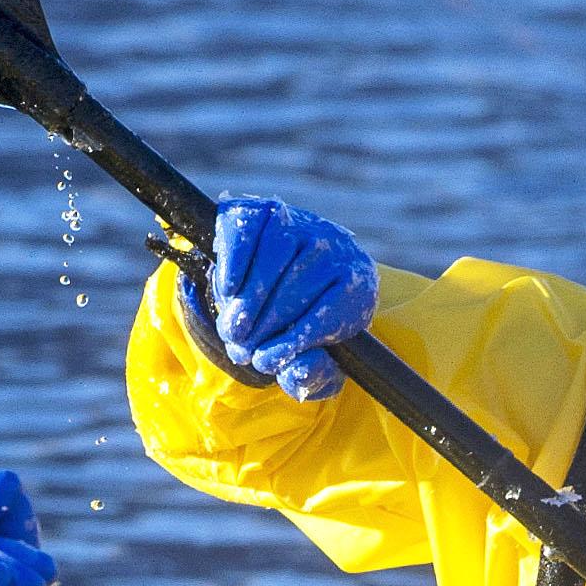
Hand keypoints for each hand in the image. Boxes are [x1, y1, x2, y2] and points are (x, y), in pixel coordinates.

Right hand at [197, 195, 375, 401]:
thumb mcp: (313, 362)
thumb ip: (310, 375)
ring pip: (276, 253)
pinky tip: (227, 290)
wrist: (278, 285)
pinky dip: (236, 260)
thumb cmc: (302, 330)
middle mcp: (337, 246)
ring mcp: (302, 222)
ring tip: (231, 330)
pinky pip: (250, 230)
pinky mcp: (265, 210)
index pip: (333, 309)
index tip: (265, 363)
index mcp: (358, 285)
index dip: (296, 339)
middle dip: (266, 322)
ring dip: (249, 298)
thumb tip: (296, 372)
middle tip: (240, 351)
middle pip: (301, 282)